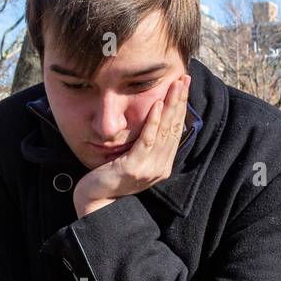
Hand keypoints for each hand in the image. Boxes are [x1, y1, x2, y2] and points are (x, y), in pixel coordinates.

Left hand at [73, 74, 190, 218]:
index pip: (175, 130)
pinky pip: (146, 141)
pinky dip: (153, 122)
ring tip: (175, 85)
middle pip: (174, 127)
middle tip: (185, 78)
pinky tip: (157, 106)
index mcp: (162, 164)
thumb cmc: (110, 178)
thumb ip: (144, 145)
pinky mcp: (134, 167)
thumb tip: (151, 121)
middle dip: (180, 101)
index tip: (184, 85)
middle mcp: (160, 167)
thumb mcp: (132, 159)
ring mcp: (149, 168)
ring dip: (171, 105)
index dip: (181, 107)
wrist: (95, 202)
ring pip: (164, 131)